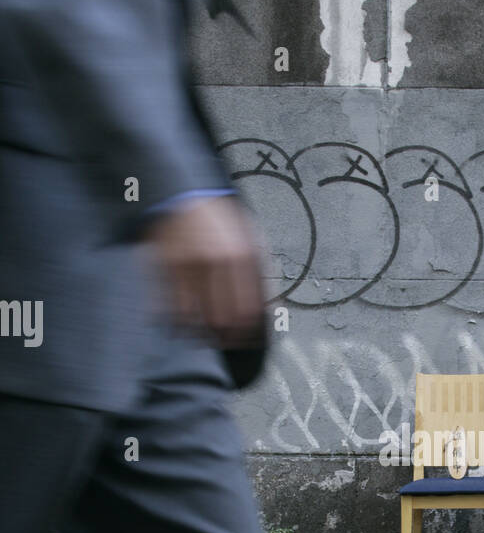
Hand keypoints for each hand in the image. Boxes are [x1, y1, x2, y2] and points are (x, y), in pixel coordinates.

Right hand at [143, 196, 265, 348]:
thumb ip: (261, 269)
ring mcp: (187, 265)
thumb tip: (270, 304)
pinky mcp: (164, 267)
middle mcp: (214, 262)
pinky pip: (170, 306)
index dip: (248, 331)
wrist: (181, 191)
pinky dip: (176, 321)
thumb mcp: (250, 235)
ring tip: (204, 337)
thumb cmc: (216, 216)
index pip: (248, 309)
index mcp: (240, 255)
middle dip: (225, 337)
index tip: (246, 339)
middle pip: (222, 318)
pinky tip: (181, 324)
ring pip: (195, 318)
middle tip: (225, 342)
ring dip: (200, 333)